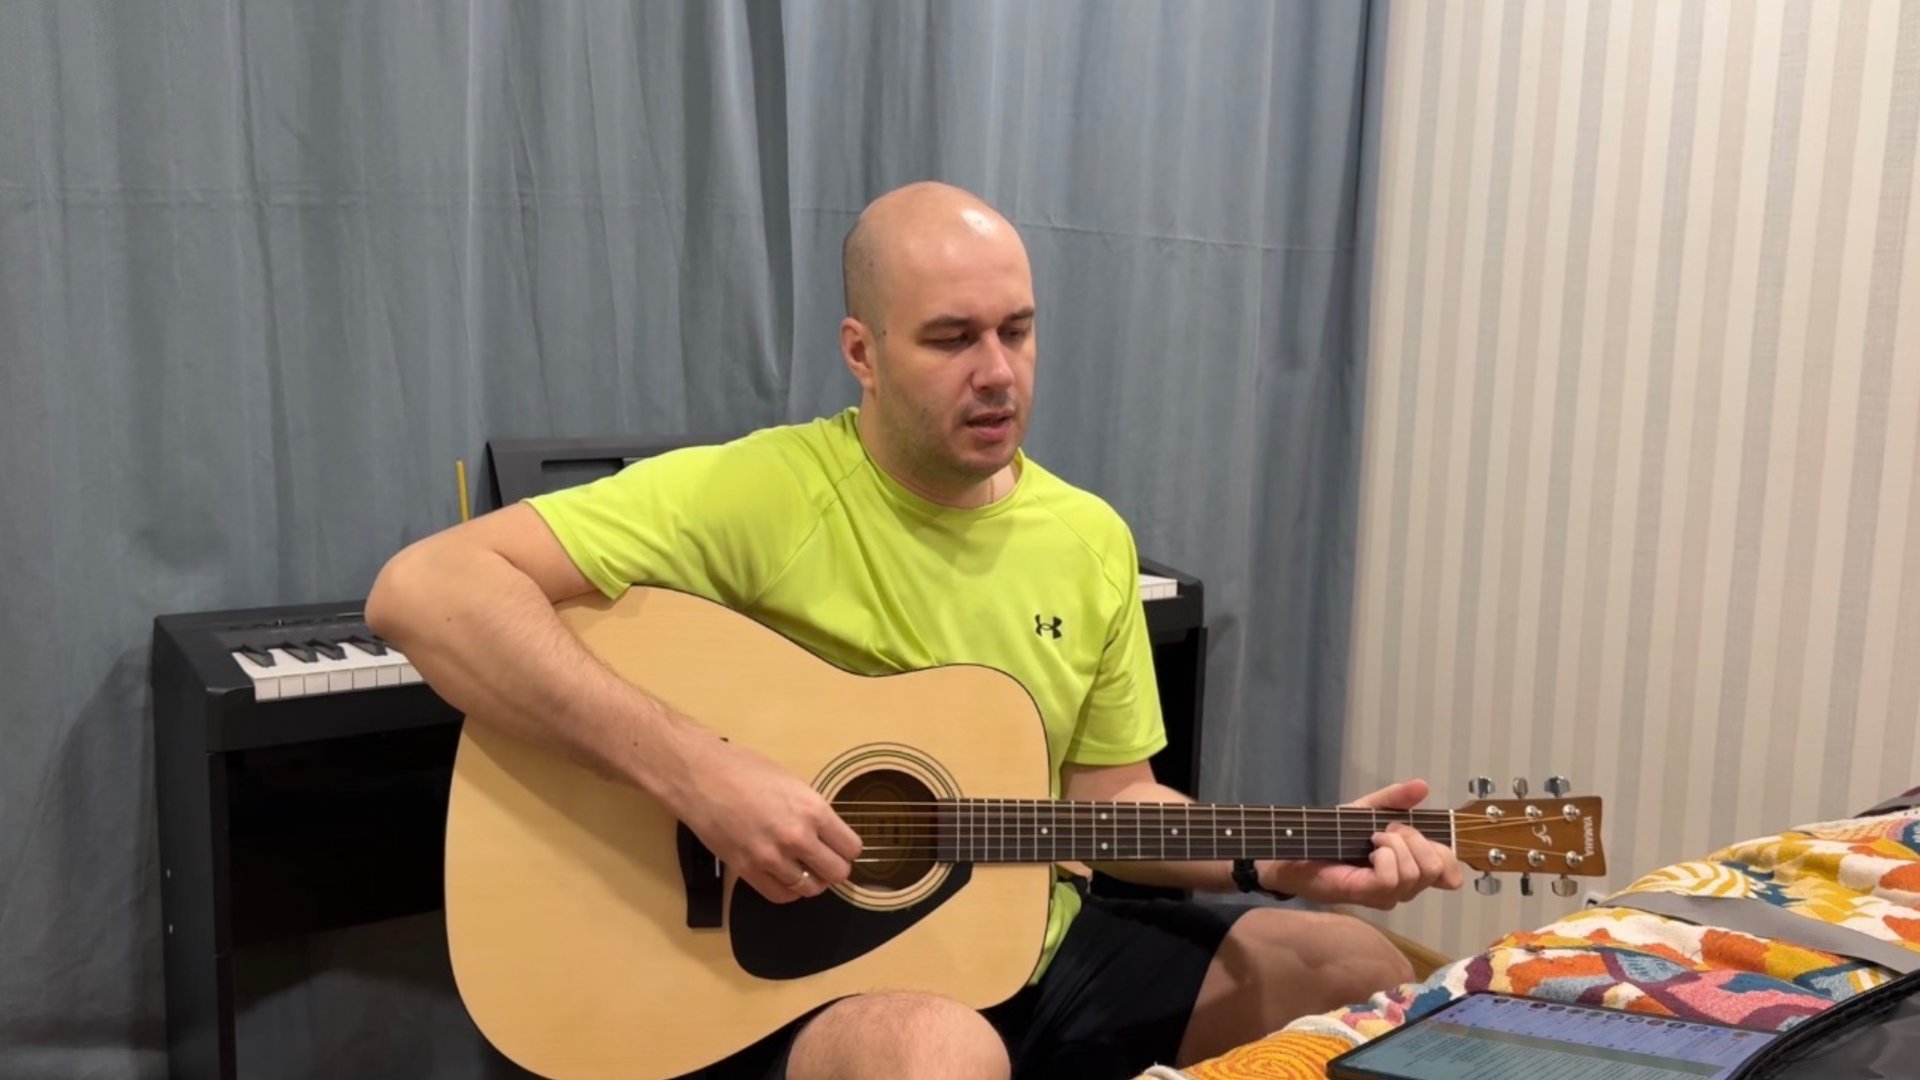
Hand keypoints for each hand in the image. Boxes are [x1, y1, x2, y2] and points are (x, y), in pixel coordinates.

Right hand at [666, 735, 862, 903]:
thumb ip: (812, 810)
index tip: (841, 848)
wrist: (701, 777)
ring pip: (810, 888)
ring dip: (811, 881)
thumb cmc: (745, 769)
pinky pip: (780, 895)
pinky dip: (788, 891)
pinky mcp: (748, 870)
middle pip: (837, 873)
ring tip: (804, 869)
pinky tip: (785, 879)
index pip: (851, 848)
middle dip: (834, 868)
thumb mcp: (792, 782)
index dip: (848, 849)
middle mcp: (797, 837)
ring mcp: (772, 857)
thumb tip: (826, 832)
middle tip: (825, 861)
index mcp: (813, 809)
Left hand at [1261, 779, 1463, 909]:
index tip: (1411, 831)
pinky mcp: (1366, 894)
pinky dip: (1384, 855)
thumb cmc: (1330, 835)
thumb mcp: (1366, 811)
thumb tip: (1423, 786)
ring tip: (1372, 839)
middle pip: (1436, 868)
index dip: (1446, 853)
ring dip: (1394, 844)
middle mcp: (1404, 887)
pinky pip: (1391, 877)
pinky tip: (1369, 849)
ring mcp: (1387, 895)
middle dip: (1414, 838)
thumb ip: (1395, 800)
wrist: (1294, 848)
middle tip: (1385, 831)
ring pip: (1414, 872)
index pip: (1449, 874)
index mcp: (1409, 869)